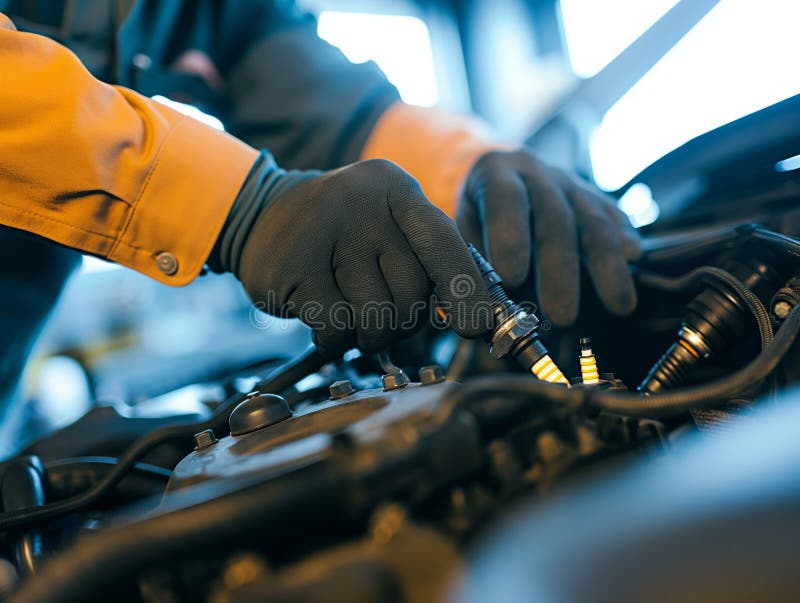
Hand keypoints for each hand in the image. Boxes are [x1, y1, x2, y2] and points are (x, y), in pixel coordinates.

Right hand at [214, 155, 490, 356]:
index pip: (446, 243)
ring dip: (367, 332)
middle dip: (402, 321)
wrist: (261, 217)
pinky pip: (339, 329)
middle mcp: (364, 202)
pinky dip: (335, 338)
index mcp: (397, 190)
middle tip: (378, 311)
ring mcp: (325, 231)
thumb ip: (429, 260)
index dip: (467, 291)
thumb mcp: (389, 227)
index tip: (477, 326)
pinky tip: (322, 317)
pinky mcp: (293, 266)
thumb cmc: (343, 235)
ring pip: (377, 318)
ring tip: (348, 310)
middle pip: (413, 294)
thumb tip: (477, 315)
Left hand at [457, 149, 642, 325]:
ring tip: (618, 306)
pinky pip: (615, 216)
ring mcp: (570, 183)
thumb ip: (470, 261)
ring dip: (608, 266)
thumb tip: (479, 311)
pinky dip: (626, 239)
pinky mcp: (595, 196)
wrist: (497, 173)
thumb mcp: (459, 228)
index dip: (509, 237)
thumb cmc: (474, 214)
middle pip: (555, 217)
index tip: (511, 279)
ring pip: (593, 219)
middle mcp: (536, 172)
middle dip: (560, 270)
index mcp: (494, 173)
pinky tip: (635, 260)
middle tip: (562, 315)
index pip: (504, 199)